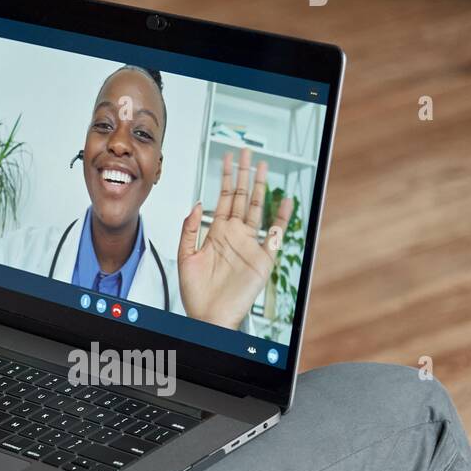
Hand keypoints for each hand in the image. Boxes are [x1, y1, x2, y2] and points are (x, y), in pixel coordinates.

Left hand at [177, 149, 292, 330]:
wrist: (208, 317)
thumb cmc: (197, 293)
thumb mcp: (184, 257)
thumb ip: (189, 230)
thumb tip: (196, 205)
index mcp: (216, 233)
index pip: (224, 198)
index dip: (226, 178)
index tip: (227, 159)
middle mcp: (235, 235)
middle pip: (243, 198)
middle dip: (244, 175)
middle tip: (246, 153)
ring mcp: (250, 245)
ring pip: (258, 210)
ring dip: (262, 189)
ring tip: (264, 168)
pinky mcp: (262, 259)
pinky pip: (274, 235)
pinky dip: (282, 218)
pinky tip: (286, 201)